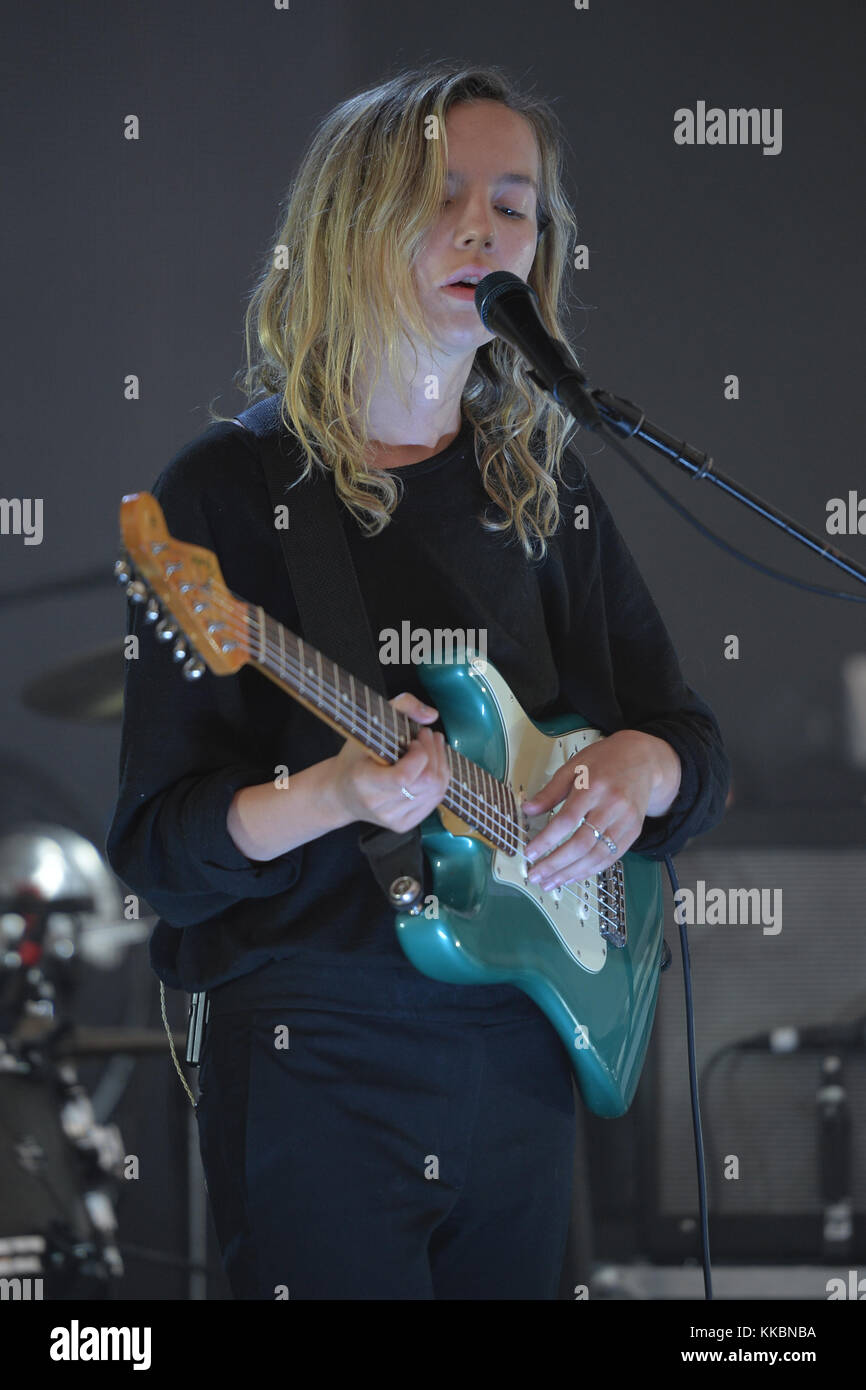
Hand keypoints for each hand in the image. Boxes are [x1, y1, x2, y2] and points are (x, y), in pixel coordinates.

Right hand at [330, 692, 450, 831]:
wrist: (341, 795)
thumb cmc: (354, 758)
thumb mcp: (367, 725)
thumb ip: (400, 706)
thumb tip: (432, 716)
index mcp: (363, 782)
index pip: (404, 777)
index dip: (420, 755)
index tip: (414, 739)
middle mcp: (379, 805)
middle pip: (428, 782)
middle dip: (435, 753)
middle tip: (428, 736)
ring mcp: (393, 818)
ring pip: (437, 791)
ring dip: (441, 763)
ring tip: (432, 746)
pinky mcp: (404, 824)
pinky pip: (436, 800)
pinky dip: (440, 779)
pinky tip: (431, 766)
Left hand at [521, 730, 680, 887]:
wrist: (643, 760)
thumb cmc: (605, 761)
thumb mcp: (574, 766)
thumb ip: (550, 791)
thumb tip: (527, 810)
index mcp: (594, 786)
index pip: (567, 819)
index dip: (547, 840)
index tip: (530, 853)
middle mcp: (612, 806)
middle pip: (582, 843)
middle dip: (556, 864)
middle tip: (535, 874)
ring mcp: (625, 821)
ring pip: (597, 856)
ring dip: (571, 873)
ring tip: (550, 882)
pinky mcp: (633, 832)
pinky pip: (610, 858)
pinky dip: (590, 871)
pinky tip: (572, 876)